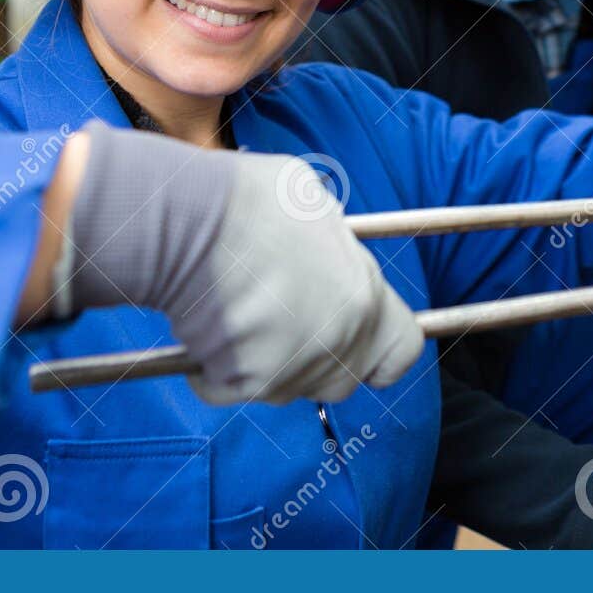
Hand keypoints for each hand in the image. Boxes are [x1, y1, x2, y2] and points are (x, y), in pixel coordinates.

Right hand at [66, 124, 422, 405]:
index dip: (382, 350)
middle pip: (340, 377)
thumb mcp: (314, 205)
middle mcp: (339, 341)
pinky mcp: (245, 384)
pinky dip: (212, 371)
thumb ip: (333, 243)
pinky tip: (201, 327)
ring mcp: (294, 369)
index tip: (359, 340)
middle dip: (312, 357)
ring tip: (236, 313)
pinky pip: (230, 390)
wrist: (191, 224)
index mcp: (365, 296)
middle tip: (278, 320)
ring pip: (286, 387)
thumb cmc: (251, 202)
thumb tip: (324, 247)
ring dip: (264, 363)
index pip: (402, 350)